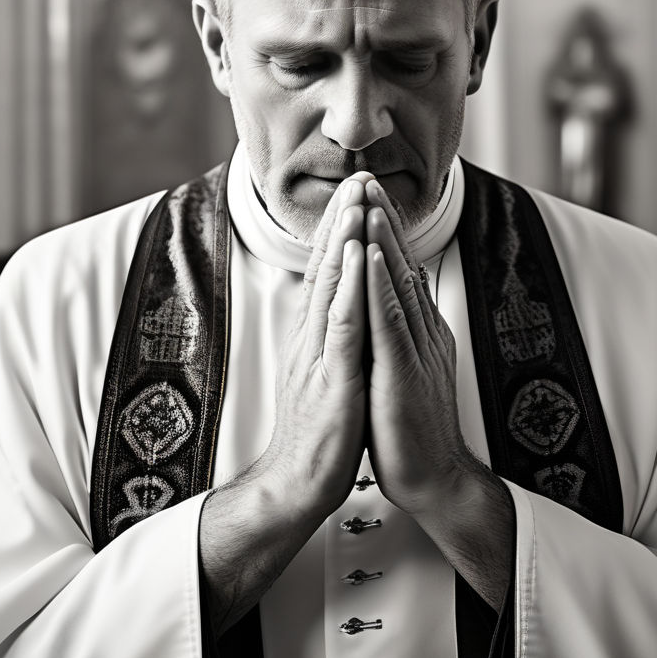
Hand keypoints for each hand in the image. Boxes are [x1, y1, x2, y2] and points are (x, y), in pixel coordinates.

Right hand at [254, 174, 370, 522]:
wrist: (298, 480)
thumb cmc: (320, 427)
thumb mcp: (325, 367)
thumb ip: (332, 331)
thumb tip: (342, 300)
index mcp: (316, 331)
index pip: (328, 269)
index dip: (341, 229)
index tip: (357, 191)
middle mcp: (312, 335)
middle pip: (326, 267)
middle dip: (343, 219)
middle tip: (358, 177)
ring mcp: (319, 355)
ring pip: (331, 288)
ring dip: (343, 242)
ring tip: (356, 202)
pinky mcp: (330, 380)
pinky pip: (340, 329)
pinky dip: (348, 291)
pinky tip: (354, 262)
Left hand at [363, 178, 478, 516]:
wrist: (433, 477)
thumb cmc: (411, 424)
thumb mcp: (405, 364)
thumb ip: (401, 329)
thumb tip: (393, 298)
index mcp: (416, 328)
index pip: (397, 268)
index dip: (383, 230)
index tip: (367, 193)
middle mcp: (420, 330)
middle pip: (399, 265)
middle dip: (382, 219)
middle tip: (366, 177)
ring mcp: (415, 350)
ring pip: (396, 284)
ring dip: (382, 240)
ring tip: (369, 201)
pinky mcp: (403, 373)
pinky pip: (390, 322)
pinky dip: (379, 287)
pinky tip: (369, 259)